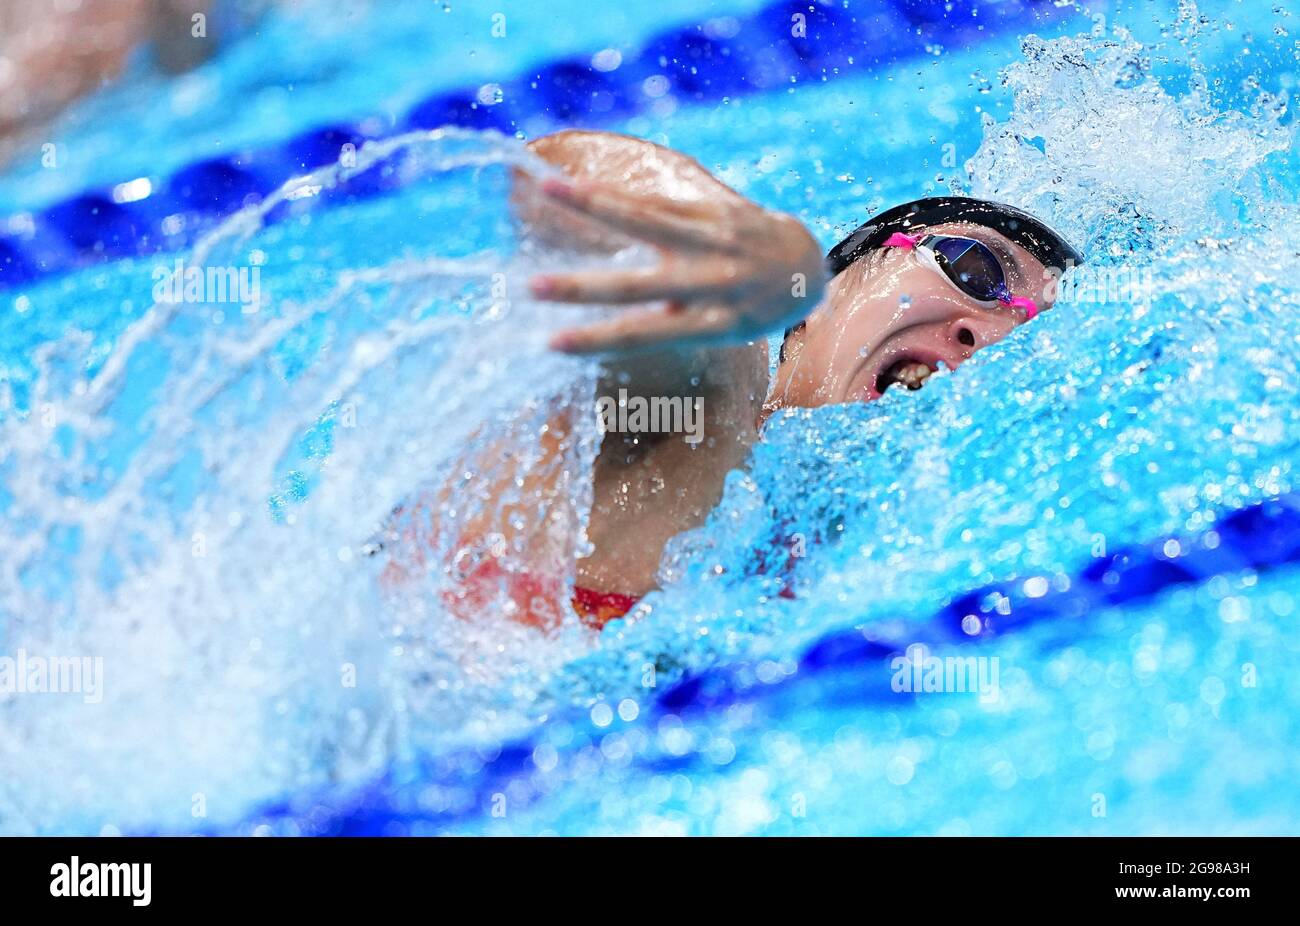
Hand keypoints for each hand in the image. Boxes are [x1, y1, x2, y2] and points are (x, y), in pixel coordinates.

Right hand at [527, 177, 825, 353]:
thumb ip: (672, 326)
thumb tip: (606, 332)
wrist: (805, 266)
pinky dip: (618, 193)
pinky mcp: (716, 208)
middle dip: (582, 287)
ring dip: (592, 205)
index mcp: (716, 324)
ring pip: (647, 221)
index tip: (552, 344)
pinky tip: (581, 184)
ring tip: (548, 188)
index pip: (646, 335)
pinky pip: (660, 200)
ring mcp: (717, 241)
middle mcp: (716, 284)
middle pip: (638, 286)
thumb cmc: (749, 310)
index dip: (598, 340)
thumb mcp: (721, 332)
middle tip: (532, 287)